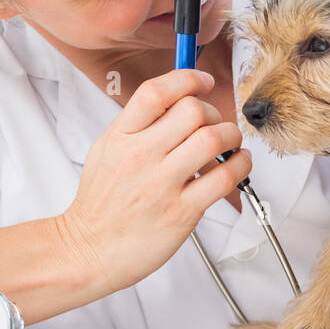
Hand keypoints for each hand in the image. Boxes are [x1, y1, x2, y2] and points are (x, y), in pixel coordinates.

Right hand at [56, 68, 251, 298]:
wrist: (89, 250)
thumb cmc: (101, 202)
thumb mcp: (106, 150)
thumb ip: (137, 124)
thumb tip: (177, 98)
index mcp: (120, 136)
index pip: (157, 92)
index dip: (187, 78)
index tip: (203, 82)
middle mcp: (140, 156)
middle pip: (192, 110)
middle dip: (213, 111)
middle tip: (214, 123)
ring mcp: (162, 185)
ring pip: (213, 139)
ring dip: (231, 136)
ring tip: (229, 143)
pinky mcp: (182, 212)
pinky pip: (225, 178)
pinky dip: (240, 165)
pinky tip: (237, 164)